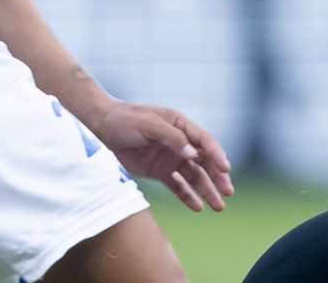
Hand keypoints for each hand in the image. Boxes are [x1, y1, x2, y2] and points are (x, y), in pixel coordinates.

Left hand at [88, 100, 234, 211]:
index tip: (225, 169)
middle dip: (217, 177)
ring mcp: (169, 158)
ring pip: (194, 176)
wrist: (99, 128)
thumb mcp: (149, 124)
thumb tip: (193, 154)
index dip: (217, 154)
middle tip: (228, 192)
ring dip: (207, 191)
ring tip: (219, 207)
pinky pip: (177, 186)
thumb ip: (171, 138)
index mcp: (180, 125)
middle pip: (204, 161)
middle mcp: (179, 142)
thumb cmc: (125, 120)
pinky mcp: (158, 171)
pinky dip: (187, 196)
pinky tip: (197, 207)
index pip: (205, 141)